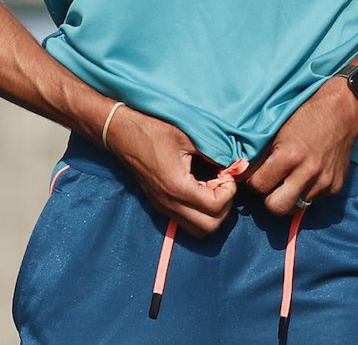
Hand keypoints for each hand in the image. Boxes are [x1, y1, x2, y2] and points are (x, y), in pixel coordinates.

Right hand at [104, 106, 237, 236]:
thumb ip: (214, 152)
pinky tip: (199, 186)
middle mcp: (168, 203)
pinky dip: (199, 211)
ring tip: (211, 186)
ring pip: (197, 230)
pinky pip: (185, 221)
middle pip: (209, 228)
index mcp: (176, 186)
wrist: (121, 131)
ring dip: (211, 213)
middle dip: (223, 207)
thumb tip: (236, 164)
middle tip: (222, 183)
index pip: (215, 208)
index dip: (229, 192)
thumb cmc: (154, 128)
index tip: (227, 173)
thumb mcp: (189, 136)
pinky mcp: (158, 203)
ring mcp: (162, 206)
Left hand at [245, 77, 357, 215]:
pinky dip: (306, 191)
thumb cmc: (304, 117)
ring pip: (296, 206)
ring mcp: (323, 182)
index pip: (258, 186)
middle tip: (270, 185)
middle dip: (269, 199)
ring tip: (290, 179)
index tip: (256, 175)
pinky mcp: (335, 187)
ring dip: (289, 196)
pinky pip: (313, 200)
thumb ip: (262, 155)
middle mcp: (308, 173)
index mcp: (289, 156)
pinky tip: (306, 176)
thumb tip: (244, 174)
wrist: (340, 113)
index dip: (254, 182)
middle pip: (276, 208)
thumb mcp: (277, 131)